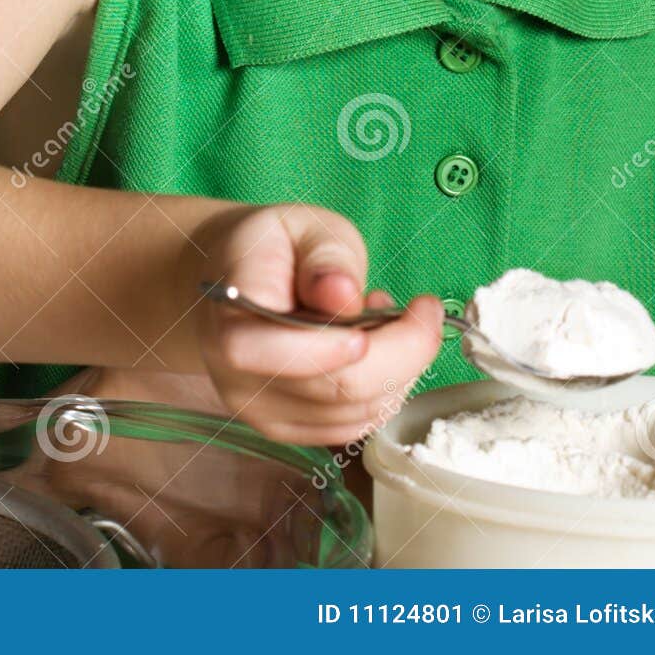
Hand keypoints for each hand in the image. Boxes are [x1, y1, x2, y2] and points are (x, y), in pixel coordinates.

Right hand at [190, 203, 442, 446]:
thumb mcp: (304, 226)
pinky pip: (353, 425)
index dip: (337, 345)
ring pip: (354, 411)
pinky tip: (375, 353)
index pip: (281, 349)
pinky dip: (384, 391)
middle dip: (401, 352)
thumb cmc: (272, 247)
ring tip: (386, 321)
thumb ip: (327, 256)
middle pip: (336, 388)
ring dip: (396, 370)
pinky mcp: (282, 428)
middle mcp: (235, 373)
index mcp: (231, 311)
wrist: (233, 279)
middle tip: (423, 310)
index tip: (379, 303)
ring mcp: (257, 409)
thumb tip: (342, 294)